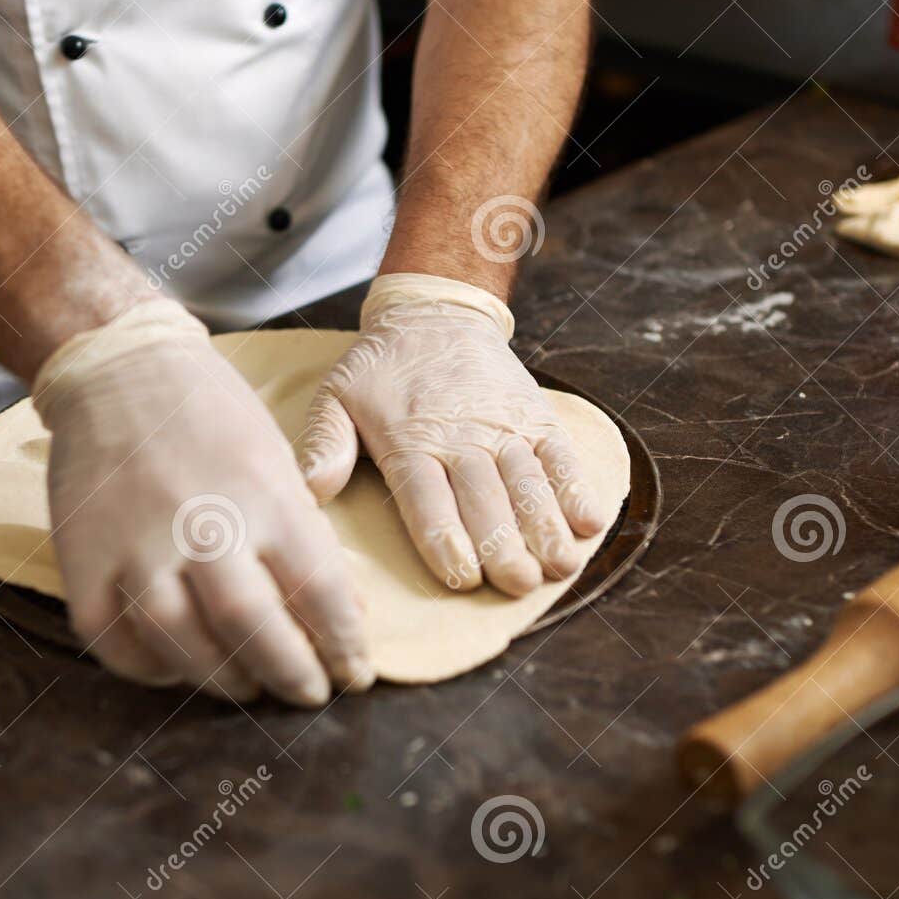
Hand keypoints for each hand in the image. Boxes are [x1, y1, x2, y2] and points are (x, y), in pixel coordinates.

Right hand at [33, 302, 371, 705]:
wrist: (120, 367)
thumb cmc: (211, 413)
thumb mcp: (277, 460)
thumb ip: (304, 536)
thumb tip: (339, 613)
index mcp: (264, 495)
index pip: (320, 592)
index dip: (344, 645)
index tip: (353, 673)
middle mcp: (201, 523)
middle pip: (254, 629)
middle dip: (292, 675)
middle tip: (308, 694)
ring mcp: (135, 543)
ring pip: (183, 644)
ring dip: (225, 680)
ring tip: (249, 686)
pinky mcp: (83, 557)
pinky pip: (112, 640)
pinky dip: (148, 668)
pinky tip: (177, 668)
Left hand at [297, 274, 607, 594]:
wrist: (436, 314)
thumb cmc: (381, 369)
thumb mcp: (336, 396)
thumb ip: (323, 444)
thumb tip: (309, 490)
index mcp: (410, 442)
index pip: (428, 500)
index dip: (446, 539)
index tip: (461, 576)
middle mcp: (462, 438)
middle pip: (485, 499)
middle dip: (503, 546)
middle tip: (516, 584)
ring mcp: (504, 428)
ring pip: (528, 483)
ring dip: (546, 526)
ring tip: (559, 566)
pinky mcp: (535, 418)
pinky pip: (560, 456)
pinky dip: (577, 488)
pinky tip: (589, 523)